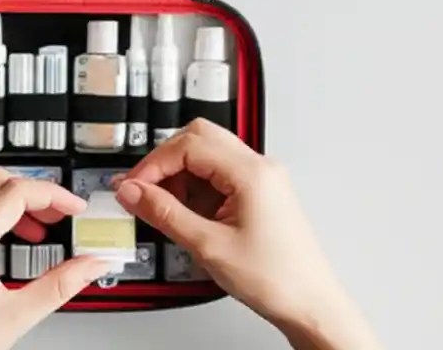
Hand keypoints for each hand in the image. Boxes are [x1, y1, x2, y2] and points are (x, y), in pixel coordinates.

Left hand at [0, 169, 113, 349]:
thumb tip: (90, 266)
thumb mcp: (13, 317)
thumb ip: (59, 286)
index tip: (74, 207)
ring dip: (12, 201)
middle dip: (35, 192)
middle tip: (60, 214)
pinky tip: (8, 238)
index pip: (16, 193)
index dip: (54, 194)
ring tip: (39, 228)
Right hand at [115, 119, 380, 349]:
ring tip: (164, 208)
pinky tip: (186, 215)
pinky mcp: (258, 194)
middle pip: (198, 138)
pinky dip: (194, 189)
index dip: (153, 164)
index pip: (188, 145)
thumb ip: (164, 213)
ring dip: (178, 176)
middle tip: (143, 190)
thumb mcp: (208, 246)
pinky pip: (217, 176)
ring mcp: (260, 179)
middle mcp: (259, 168)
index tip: (132, 186)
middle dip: (164, 162)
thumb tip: (132, 192)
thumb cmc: (277, 279)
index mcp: (251, 173)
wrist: (310, 304)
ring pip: (206, 155)